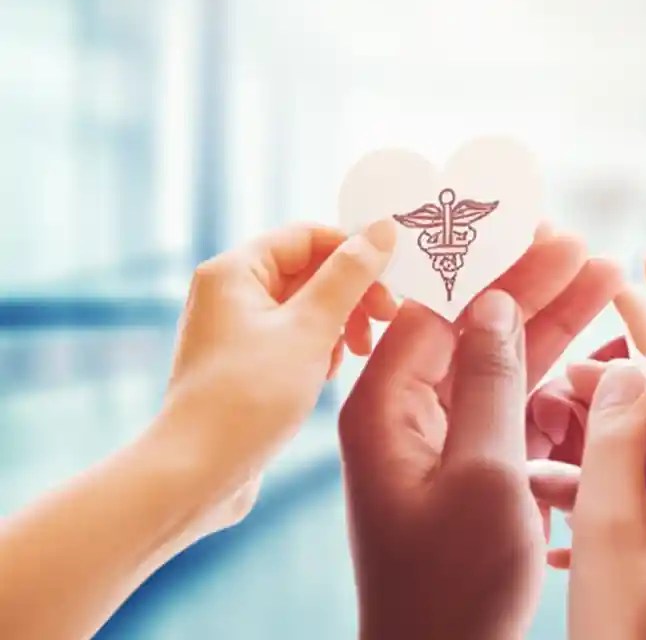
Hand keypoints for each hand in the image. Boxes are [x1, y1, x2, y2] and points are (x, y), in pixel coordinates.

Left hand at [162, 220, 396, 533]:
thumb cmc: (247, 396)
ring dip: (340, 322)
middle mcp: (228, 292)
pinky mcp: (242, 363)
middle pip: (308, 269)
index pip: (308, 236)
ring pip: (304, 306)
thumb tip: (383, 229)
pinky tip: (329, 373)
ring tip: (357, 353)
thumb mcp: (310, 329)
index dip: (354, 252)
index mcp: (234, 271)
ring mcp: (233, 329)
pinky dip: (319, 347)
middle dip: (352, 293)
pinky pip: (292, 337)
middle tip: (386, 319)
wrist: (196, 472)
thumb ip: (350, 276)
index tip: (393, 280)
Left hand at [339, 231, 621, 638]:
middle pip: (468, 323)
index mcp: (382, 407)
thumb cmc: (453, 587)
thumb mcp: (482, 476)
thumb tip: (495, 302)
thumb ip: (490, 381)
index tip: (540, 226)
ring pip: (493, 358)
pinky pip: (504, 401)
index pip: (436, 304)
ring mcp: (433, 440)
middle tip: (584, 245)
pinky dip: (545, 371)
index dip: (493, 261)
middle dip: (528, 282)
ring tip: (602, 275)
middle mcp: (401, 414)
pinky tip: (586, 342)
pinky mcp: (463, 466)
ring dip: (546, 319)